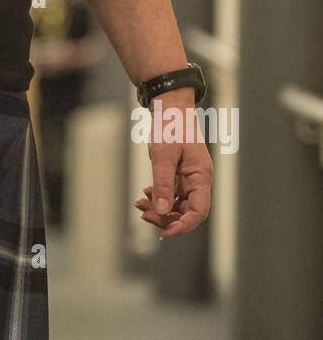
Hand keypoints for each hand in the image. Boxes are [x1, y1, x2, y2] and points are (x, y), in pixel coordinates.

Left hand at [134, 114, 213, 240]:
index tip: (165, 233)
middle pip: (187, 211)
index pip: (198, 211)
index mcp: (201, 176)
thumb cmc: (170, 125)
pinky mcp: (179, 174)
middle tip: (143, 214)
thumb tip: (163, 212)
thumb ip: (163, 184)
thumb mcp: (163, 155)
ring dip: (160, 209)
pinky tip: (145, 195)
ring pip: (177, 204)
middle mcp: (198, 180)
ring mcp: (189, 177)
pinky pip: (171, 194)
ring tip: (140, 204)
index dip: (183, 226)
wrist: (170, 106)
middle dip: (166, 217)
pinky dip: (158, 197)